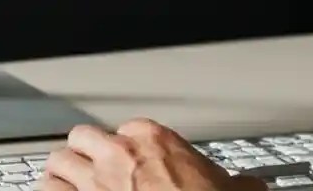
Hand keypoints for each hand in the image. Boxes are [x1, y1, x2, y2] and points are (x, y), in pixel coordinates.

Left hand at [42, 119, 266, 190]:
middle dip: (87, 153)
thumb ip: (237, 183)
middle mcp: (119, 155)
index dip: (130, 146)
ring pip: (59, 162)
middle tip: (92, 168)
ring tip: (64, 183)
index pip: (130, 128)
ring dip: (61, 174)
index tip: (135, 161)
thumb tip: (252, 186)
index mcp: (155, 141)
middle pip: (85, 138)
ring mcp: (94, 182)